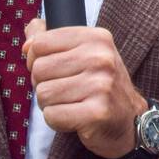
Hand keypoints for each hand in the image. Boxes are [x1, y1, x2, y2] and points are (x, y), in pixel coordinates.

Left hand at [22, 16, 148, 158]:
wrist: (130, 120)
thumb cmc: (100, 85)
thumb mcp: (83, 53)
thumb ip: (50, 40)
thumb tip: (27, 42)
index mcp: (96, 38)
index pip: (40, 43)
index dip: (36, 59)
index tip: (52, 70)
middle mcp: (101, 58)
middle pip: (39, 69)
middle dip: (43, 84)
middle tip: (64, 91)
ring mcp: (101, 85)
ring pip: (43, 94)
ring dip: (50, 104)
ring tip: (70, 104)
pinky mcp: (97, 112)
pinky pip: (52, 115)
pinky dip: (57, 121)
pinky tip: (74, 118)